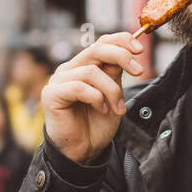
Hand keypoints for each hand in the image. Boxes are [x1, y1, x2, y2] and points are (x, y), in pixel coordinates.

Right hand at [41, 32, 143, 165]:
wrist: (84, 151)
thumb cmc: (97, 124)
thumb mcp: (113, 93)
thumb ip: (115, 72)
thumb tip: (129, 52)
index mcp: (84, 65)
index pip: (101, 42)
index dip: (121, 40)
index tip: (140, 49)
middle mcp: (70, 69)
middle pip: (96, 49)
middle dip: (122, 57)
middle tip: (139, 71)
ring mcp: (58, 80)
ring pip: (91, 71)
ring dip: (111, 90)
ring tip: (117, 108)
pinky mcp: (51, 94)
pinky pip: (79, 87)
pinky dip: (96, 98)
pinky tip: (102, 110)